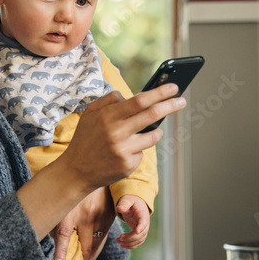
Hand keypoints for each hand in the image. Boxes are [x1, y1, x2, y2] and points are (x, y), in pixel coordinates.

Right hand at [17, 83, 183, 243]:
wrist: (76, 171)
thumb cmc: (85, 139)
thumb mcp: (89, 114)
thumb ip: (109, 100)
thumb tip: (129, 95)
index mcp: (108, 117)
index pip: (139, 101)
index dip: (159, 93)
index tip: (174, 87)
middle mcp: (117, 133)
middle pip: (153, 115)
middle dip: (171, 106)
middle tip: (182, 100)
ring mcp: (124, 151)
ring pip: (153, 136)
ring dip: (156, 131)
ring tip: (149, 130)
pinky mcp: (129, 165)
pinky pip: (143, 152)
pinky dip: (139, 148)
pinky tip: (125, 152)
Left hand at [53, 187, 114, 259]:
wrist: (93, 170)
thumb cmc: (70, 188)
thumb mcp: (61, 203)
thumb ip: (58, 221)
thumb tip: (51, 242)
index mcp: (69, 212)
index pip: (63, 237)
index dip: (61, 254)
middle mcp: (85, 216)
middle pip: (85, 247)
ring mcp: (99, 217)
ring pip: (97, 245)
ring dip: (90, 256)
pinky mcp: (109, 216)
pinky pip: (104, 238)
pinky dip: (98, 246)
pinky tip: (92, 252)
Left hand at [114, 195, 149, 249]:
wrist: (136, 205)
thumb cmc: (131, 202)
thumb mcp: (127, 200)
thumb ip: (123, 204)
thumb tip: (118, 208)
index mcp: (143, 214)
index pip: (144, 221)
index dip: (141, 227)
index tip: (136, 231)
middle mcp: (145, 223)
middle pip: (141, 234)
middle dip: (130, 238)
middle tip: (119, 238)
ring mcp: (143, 229)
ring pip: (139, 240)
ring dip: (129, 243)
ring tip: (117, 241)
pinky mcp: (140, 234)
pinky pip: (138, 242)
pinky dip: (131, 246)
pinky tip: (122, 245)